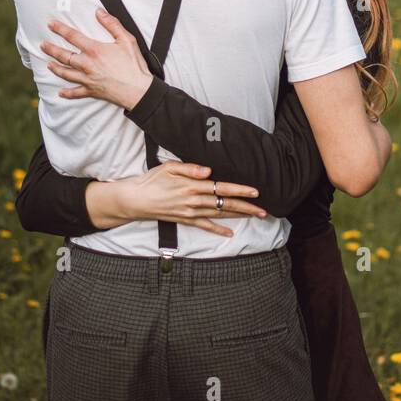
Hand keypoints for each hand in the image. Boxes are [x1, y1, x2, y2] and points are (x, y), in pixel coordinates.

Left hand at [41, 8, 152, 109]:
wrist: (138, 90)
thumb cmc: (134, 65)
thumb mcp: (126, 39)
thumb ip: (111, 24)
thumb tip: (99, 12)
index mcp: (94, 50)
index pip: (72, 36)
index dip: (60, 29)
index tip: (51, 24)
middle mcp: (86, 64)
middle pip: (63, 55)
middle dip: (51, 49)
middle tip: (43, 45)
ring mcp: (87, 79)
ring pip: (66, 73)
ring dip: (55, 68)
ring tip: (48, 64)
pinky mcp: (91, 91)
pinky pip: (76, 93)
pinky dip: (67, 93)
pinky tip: (60, 92)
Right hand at [90, 162, 267, 237]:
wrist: (136, 199)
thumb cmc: (152, 180)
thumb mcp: (169, 167)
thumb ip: (190, 168)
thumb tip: (208, 172)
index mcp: (192, 185)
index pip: (221, 187)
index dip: (239, 190)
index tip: (255, 191)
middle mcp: (194, 201)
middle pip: (225, 204)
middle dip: (246, 206)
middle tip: (264, 210)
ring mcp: (190, 212)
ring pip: (219, 215)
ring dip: (238, 216)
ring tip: (254, 216)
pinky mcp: (185, 220)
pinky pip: (205, 226)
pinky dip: (218, 231)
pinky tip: (230, 234)